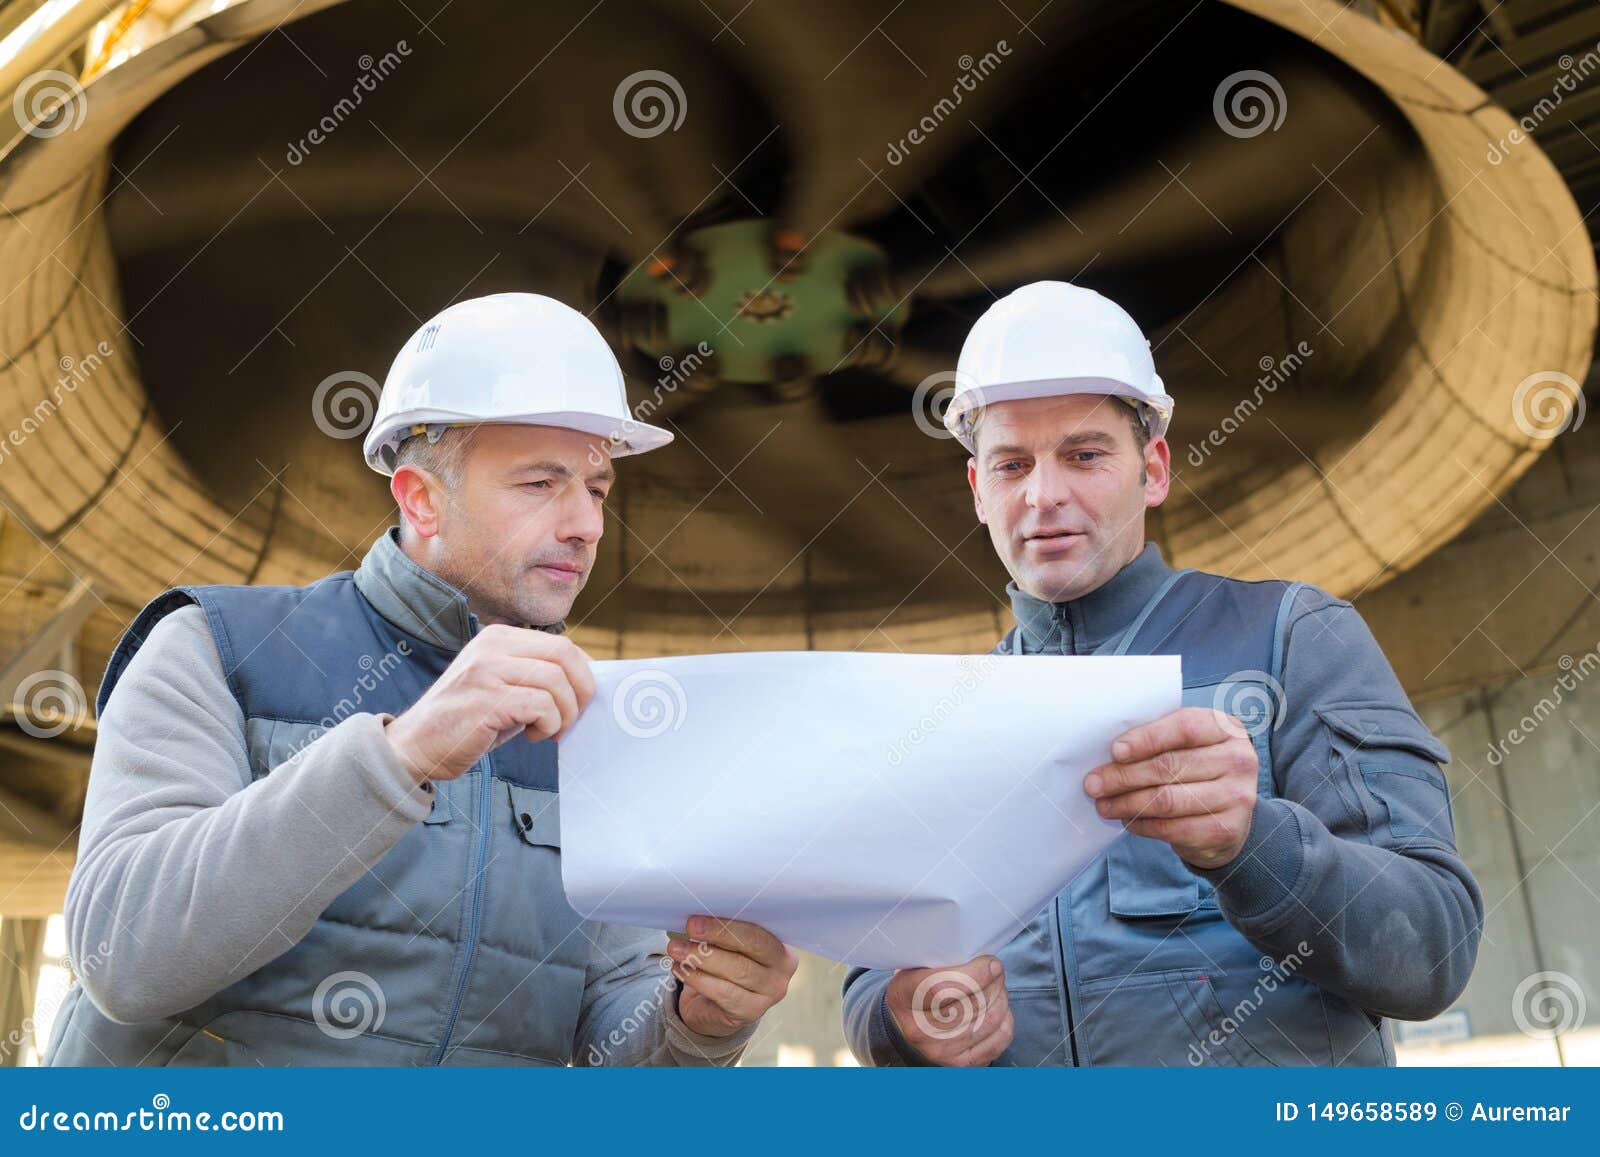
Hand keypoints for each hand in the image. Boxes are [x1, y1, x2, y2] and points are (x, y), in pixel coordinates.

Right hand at [383, 624, 594, 783]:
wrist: (415, 746)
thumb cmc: (466, 722)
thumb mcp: (502, 686)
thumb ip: (535, 676)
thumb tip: (585, 681)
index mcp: (498, 637)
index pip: (562, 645)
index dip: (582, 674)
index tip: (579, 700)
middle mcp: (492, 646)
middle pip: (565, 655)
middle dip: (582, 690)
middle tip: (573, 718)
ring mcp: (487, 670)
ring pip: (557, 681)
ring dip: (565, 714)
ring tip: (548, 731)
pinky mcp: (487, 698)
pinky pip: (542, 706)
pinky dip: (549, 725)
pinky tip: (532, 736)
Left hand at [670, 916, 797, 1036]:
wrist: (717, 1008)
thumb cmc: (726, 965)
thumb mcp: (731, 946)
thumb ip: (727, 931)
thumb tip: (703, 916)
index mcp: (781, 946)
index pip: (758, 931)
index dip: (727, 924)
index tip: (698, 919)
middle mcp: (781, 970)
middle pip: (751, 947)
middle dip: (717, 935)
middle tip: (690, 928)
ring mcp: (770, 994)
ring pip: (736, 970)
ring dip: (701, 958)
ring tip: (676, 949)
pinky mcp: (751, 1012)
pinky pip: (723, 993)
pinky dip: (698, 979)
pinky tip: (680, 969)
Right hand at [884, 955, 1012, 1065]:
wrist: (906, 1021)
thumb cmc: (917, 984)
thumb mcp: (917, 963)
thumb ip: (943, 957)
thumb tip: (982, 955)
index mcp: (904, 996)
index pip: (942, 987)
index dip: (974, 973)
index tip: (990, 962)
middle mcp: (920, 1029)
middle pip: (972, 1003)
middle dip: (994, 981)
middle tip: (996, 969)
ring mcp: (941, 1050)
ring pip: (990, 1019)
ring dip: (1001, 997)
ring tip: (996, 986)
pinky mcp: (961, 1063)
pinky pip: (1000, 1038)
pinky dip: (1006, 1018)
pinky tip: (996, 1006)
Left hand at [1085, 706, 1258, 868]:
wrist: (1230, 819)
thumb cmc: (1198, 772)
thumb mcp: (1189, 747)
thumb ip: (1159, 740)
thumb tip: (1108, 753)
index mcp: (1227, 729)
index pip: (1184, 727)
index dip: (1147, 738)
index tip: (1115, 751)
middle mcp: (1238, 760)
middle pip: (1169, 766)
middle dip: (1123, 775)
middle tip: (1093, 783)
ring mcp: (1236, 797)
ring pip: (1166, 800)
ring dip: (1126, 803)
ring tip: (1103, 804)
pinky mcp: (1224, 830)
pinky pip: (1172, 828)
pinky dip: (1142, 824)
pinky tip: (1127, 820)